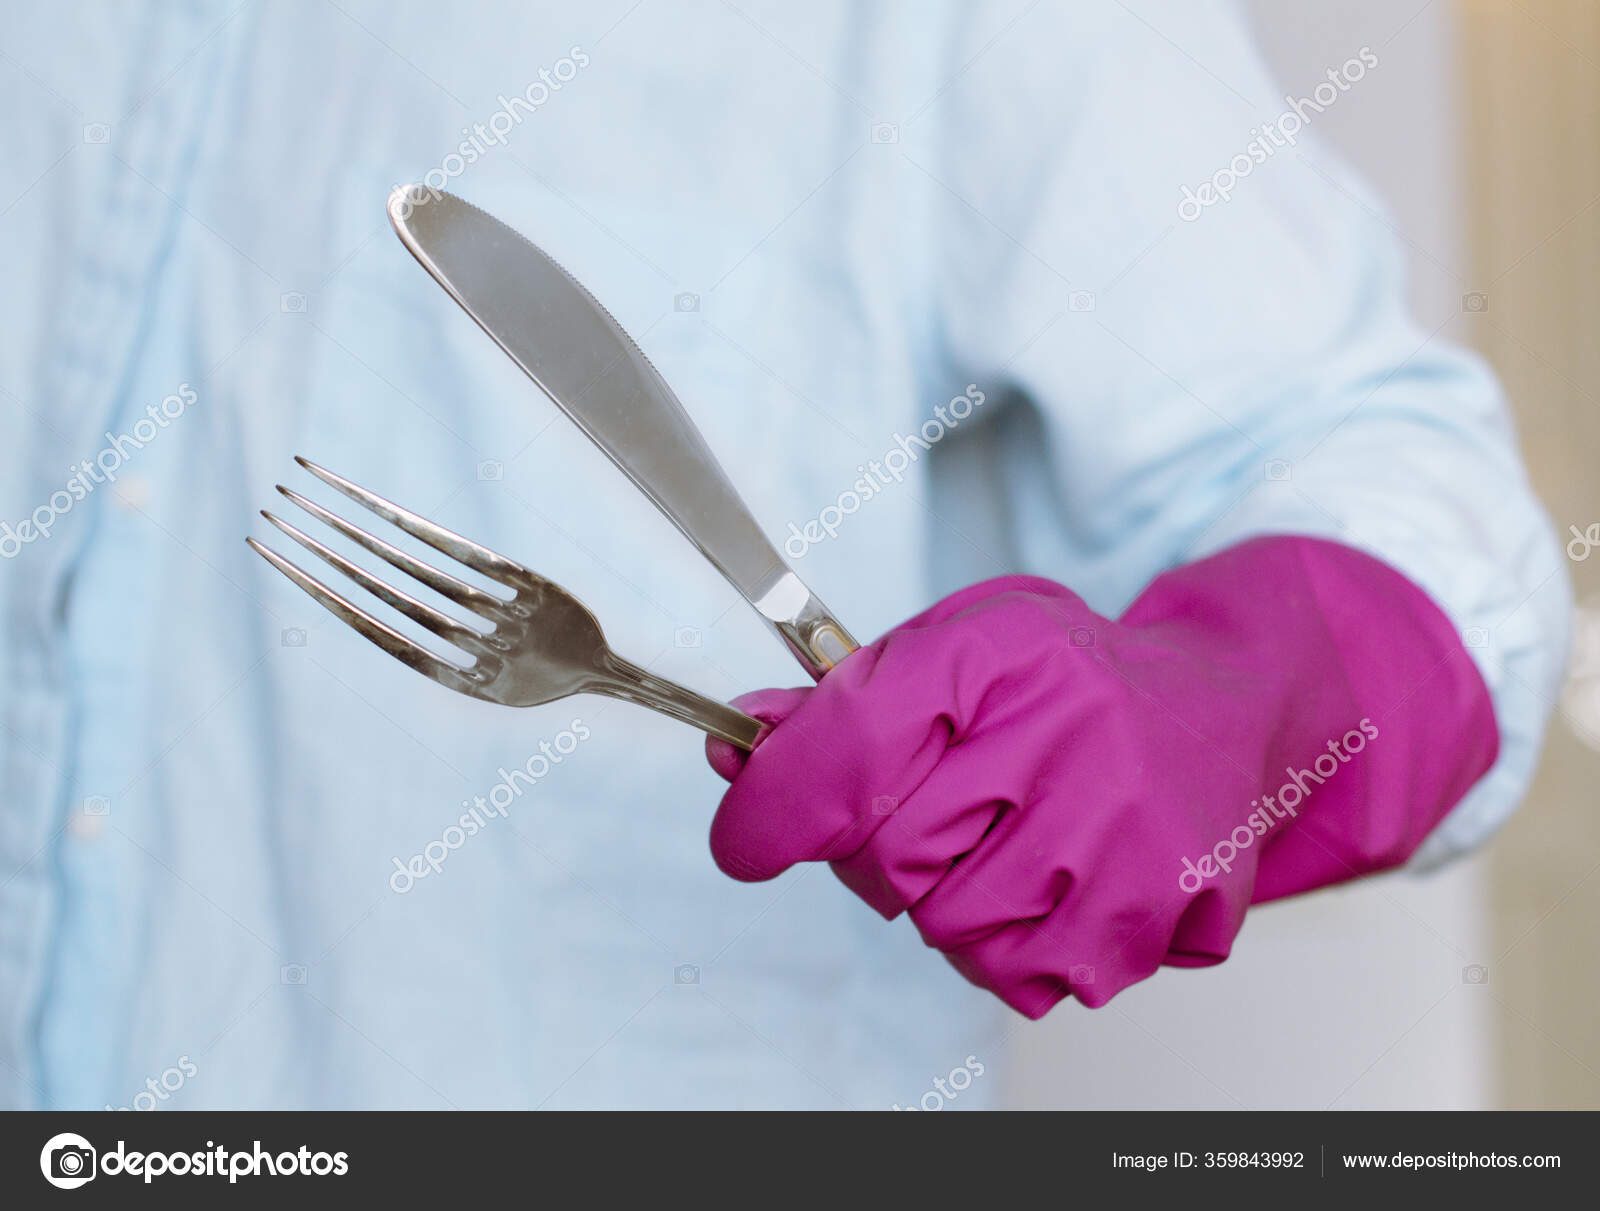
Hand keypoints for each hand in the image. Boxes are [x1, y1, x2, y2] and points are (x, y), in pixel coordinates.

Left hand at [706, 537, 1496, 1015]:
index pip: (845, 749)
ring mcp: (1126, 825)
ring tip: (1000, 847)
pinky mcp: (1166, 905)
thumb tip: (735, 745)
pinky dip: (1012, 948)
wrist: (1225, 707)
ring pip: (952, 928)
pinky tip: (1049, 887)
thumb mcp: (956, 650)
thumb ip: (842, 702)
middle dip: (877, 854)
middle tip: (931, 817)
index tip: (745, 842)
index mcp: (998, 650)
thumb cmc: (1068, 680)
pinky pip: (1026, 977)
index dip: (769, 808)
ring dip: (948, 904)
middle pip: (889, 857)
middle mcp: (1069, 731)